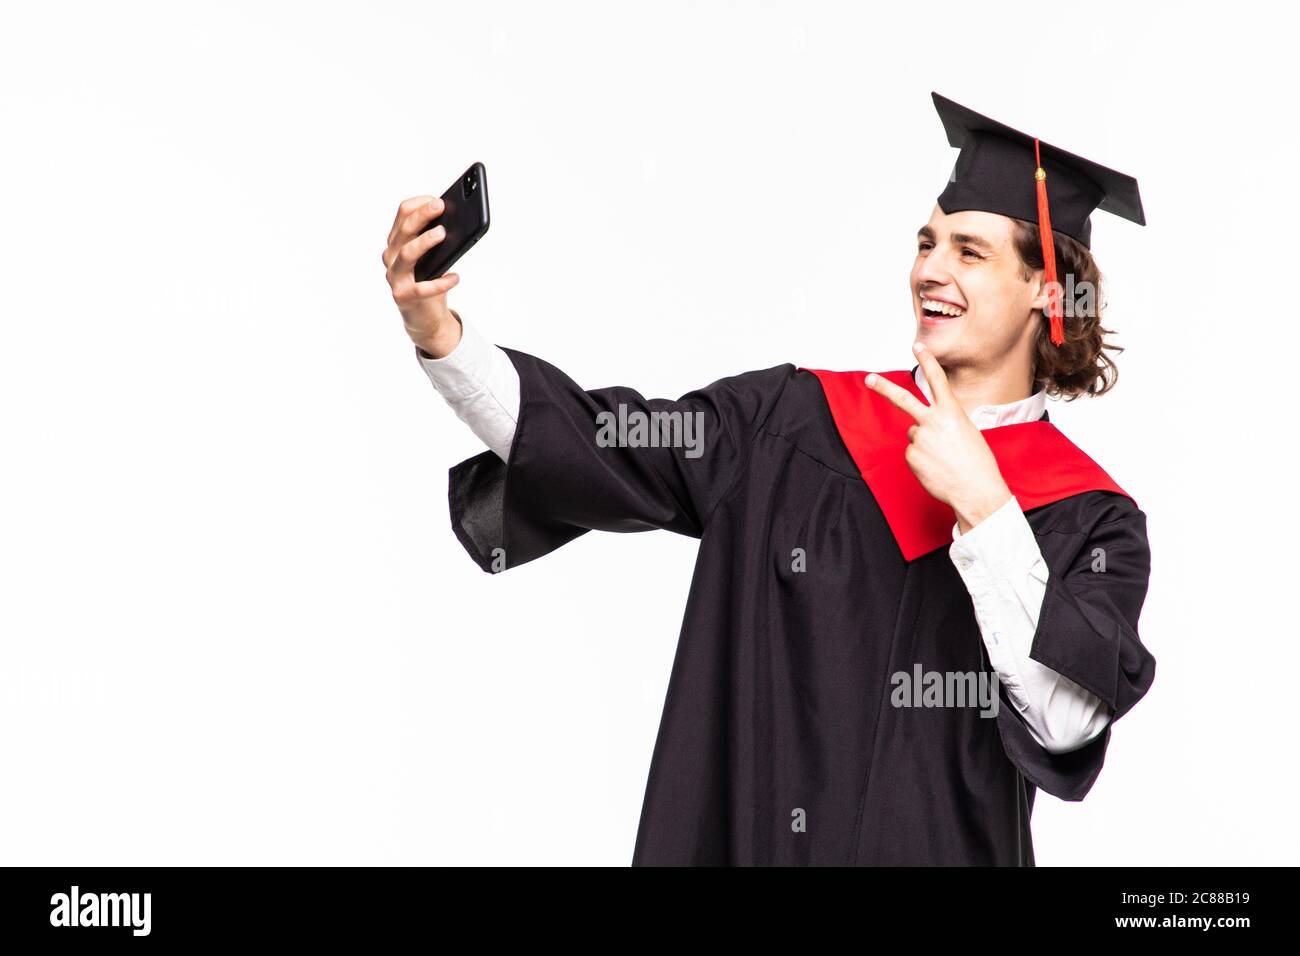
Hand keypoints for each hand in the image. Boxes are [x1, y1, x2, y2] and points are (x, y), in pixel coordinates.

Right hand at [382, 195, 461, 356]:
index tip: (438, 200)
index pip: (402, 213)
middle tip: (441, 206)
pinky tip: (455, 277)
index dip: (420, 204)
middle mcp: (391, 256)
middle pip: (404, 230)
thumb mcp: (434, 256)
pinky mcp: (403, 297)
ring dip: (424, 242)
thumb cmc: (430, 281)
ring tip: (443, 234)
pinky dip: (440, 282)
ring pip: (406, 254)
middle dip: (422, 215)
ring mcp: (395, 277)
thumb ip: (438, 239)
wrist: (424, 317)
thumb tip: (457, 220)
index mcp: (397, 241)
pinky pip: (422, 288)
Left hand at [865, 343, 1012, 532]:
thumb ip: (946, 422)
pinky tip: (936, 467)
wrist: (976, 490)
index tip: (917, 346)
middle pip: (903, 399)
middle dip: (884, 387)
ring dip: (925, 443)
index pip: (937, 380)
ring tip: (943, 457)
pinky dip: (922, 458)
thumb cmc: (977, 462)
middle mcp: (933, 422)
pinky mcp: (911, 456)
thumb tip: (922, 427)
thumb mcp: (967, 432)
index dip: (927, 361)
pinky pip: (912, 452)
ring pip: (914, 434)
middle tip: (869, 378)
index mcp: (952, 412)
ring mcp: (919, 439)